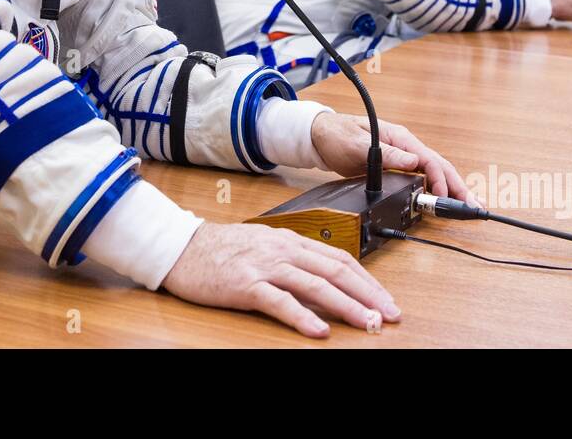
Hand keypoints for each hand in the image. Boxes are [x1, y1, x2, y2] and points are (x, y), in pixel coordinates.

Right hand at [161, 221, 399, 337]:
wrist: (182, 247)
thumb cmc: (222, 250)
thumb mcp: (265, 247)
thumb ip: (294, 261)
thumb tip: (325, 283)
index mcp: (290, 241)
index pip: (339, 259)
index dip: (367, 280)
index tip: (386, 299)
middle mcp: (283, 250)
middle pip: (336, 271)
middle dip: (368, 294)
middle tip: (389, 315)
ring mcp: (265, 267)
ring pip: (315, 284)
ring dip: (346, 305)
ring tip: (367, 323)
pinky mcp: (246, 285)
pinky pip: (279, 301)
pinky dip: (302, 316)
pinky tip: (318, 330)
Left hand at [311, 112, 478, 203]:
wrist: (321, 135)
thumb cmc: (337, 135)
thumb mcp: (358, 143)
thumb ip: (386, 153)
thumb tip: (413, 161)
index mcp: (401, 138)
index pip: (429, 159)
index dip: (440, 179)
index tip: (445, 197)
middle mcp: (406, 146)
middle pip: (439, 166)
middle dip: (458, 186)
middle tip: (474, 205)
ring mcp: (403, 156)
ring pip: (434, 173)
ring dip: (452, 189)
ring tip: (468, 205)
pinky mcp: (397, 167)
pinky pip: (423, 178)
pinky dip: (437, 189)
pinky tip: (446, 199)